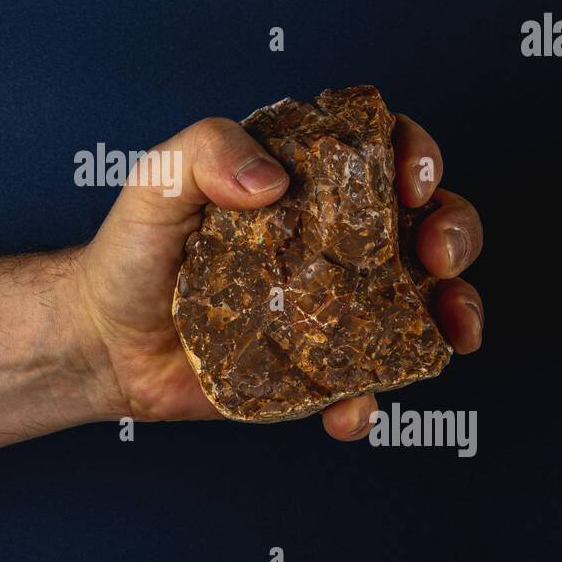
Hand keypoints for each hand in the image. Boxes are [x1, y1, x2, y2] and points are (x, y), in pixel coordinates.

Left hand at [73, 113, 483, 438]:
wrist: (105, 342)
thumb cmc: (131, 250)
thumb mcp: (156, 182)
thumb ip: (204, 151)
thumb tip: (272, 179)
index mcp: (303, 183)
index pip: (379, 151)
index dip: (416, 155)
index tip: (410, 181)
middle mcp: (332, 240)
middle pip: (426, 222)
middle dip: (456, 231)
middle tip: (436, 254)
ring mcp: (334, 305)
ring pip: (425, 301)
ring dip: (457, 311)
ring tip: (453, 331)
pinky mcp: (319, 366)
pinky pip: (367, 383)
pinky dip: (371, 401)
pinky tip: (347, 410)